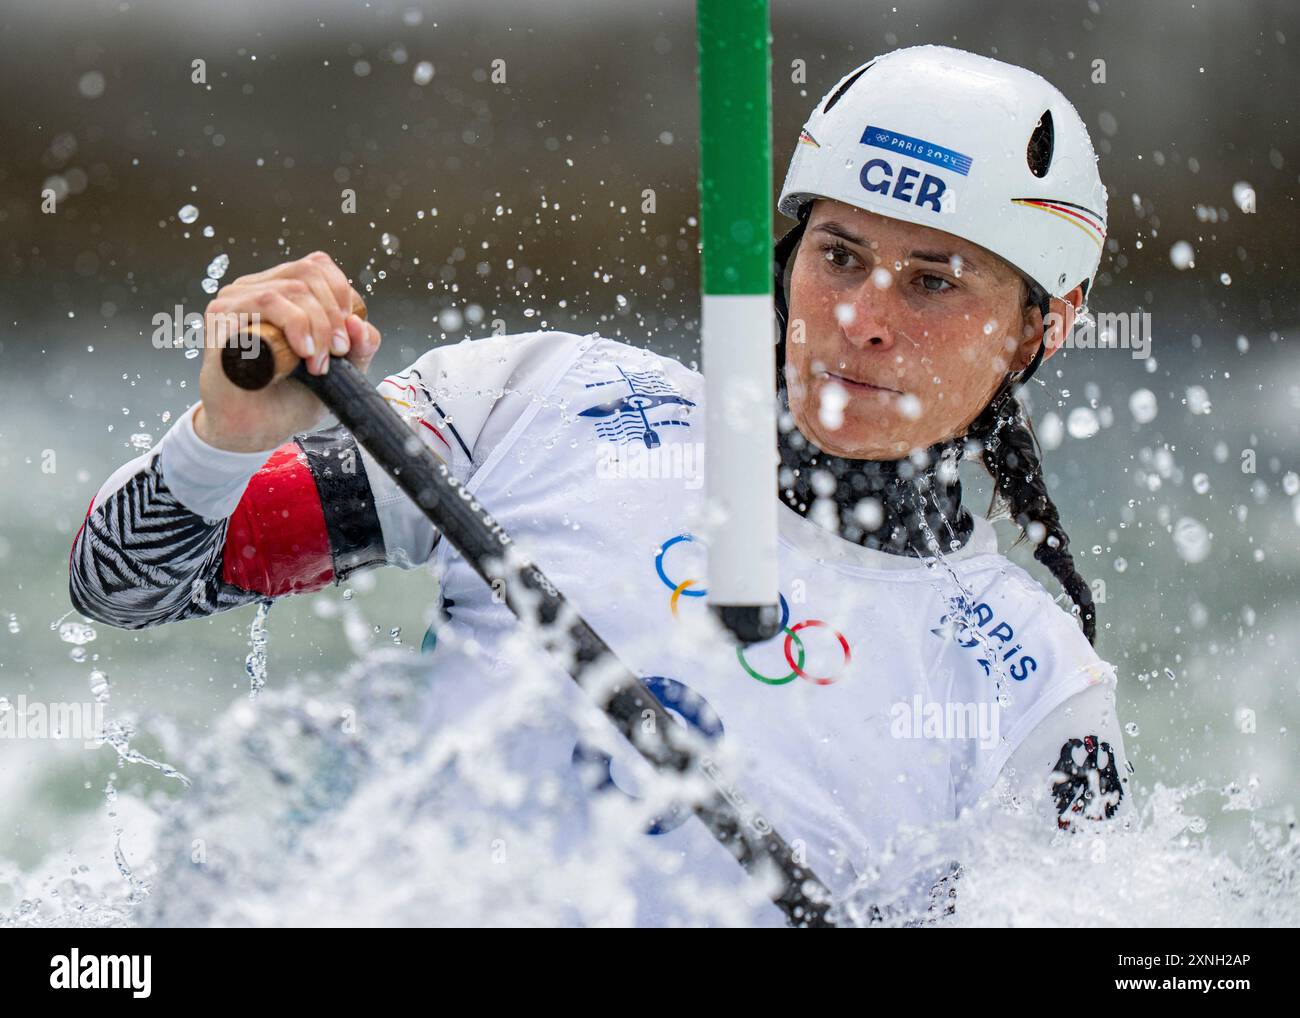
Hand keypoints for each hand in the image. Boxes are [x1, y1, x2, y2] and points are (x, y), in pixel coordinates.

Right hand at [193, 251, 381, 451]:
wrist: (255, 429)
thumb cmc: (291, 398)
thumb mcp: (341, 372)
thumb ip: (360, 348)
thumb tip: (360, 324)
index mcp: (283, 292)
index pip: (316, 266)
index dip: (341, 294)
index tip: (349, 337)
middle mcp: (256, 289)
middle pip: (307, 274)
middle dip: (332, 316)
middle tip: (339, 354)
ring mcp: (235, 301)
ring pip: (290, 289)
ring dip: (316, 325)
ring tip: (319, 363)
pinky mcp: (221, 317)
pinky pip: (266, 302)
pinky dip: (294, 324)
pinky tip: (302, 353)